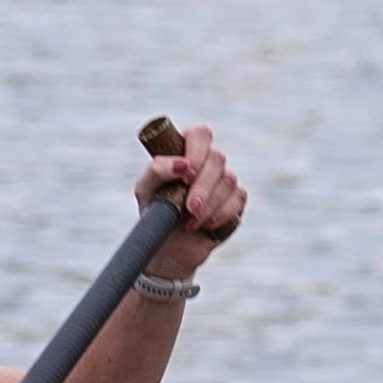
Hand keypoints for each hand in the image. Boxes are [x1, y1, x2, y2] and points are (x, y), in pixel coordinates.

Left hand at [135, 120, 246, 277]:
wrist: (165, 247)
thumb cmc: (154, 212)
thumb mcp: (144, 190)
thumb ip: (157, 171)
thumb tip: (183, 164)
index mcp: (185, 151)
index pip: (200, 134)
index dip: (196, 151)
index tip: (186, 173)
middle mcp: (207, 161)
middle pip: (217, 158)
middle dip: (202, 186)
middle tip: (189, 208)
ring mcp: (224, 179)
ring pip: (228, 180)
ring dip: (209, 204)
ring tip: (190, 222)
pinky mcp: (236, 199)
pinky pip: (238, 198)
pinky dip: (221, 214)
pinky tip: (204, 225)